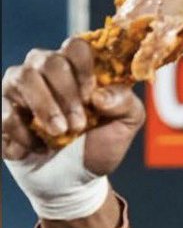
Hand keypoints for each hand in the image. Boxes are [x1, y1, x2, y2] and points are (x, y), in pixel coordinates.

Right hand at [2, 37, 143, 174]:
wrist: (74, 180)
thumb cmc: (97, 146)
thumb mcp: (124, 127)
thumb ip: (126, 104)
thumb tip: (101, 95)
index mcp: (77, 69)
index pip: (76, 47)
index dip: (84, 69)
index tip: (91, 98)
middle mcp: (45, 70)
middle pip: (49, 60)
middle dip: (66, 95)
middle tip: (78, 125)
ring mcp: (20, 87)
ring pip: (24, 77)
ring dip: (45, 108)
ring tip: (59, 133)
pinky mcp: (3, 109)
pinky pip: (5, 110)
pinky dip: (24, 133)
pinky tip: (39, 147)